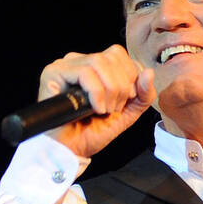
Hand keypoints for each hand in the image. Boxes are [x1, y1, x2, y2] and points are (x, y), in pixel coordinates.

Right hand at [38, 45, 155, 158]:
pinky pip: (84, 72)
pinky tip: (95, 109)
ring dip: (110, 91)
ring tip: (104, 110)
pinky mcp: (54, 73)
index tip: (126, 100)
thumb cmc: (95, 131)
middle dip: (122, 86)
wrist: (74, 149)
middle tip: (114, 108)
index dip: (129, 76)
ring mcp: (65, 65)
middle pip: (112, 56)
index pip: (118, 54)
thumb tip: (149, 72)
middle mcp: (79, 61)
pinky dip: (96, 93)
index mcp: (96, 66)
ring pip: (99, 62)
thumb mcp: (128, 112)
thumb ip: (143, 94)